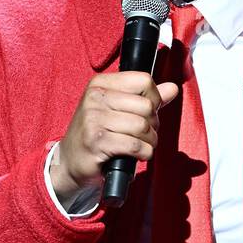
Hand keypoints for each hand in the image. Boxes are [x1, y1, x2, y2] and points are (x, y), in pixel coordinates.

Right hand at [50, 71, 178, 202]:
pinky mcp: (97, 142)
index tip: (147, 113)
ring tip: (142, 145)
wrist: (70, 162)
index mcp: (100, 84)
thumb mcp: (117, 110)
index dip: (154, 99)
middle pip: (146, 106)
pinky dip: (144, 153)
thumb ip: (146, 98)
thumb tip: (173, 88)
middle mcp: (95, 97)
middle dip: (153, 124)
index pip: (144, 80)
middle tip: (145, 134)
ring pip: (142, 126)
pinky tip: (137, 155)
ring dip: (150, 141)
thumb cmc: (96, 134)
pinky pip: (135, 145)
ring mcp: (94, 119)